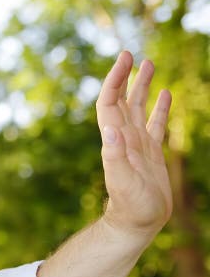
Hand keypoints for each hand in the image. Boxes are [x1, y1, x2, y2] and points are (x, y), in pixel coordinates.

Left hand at [96, 51, 171, 237]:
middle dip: (125, 76)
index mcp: (114, 139)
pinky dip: (159, 107)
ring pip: (139, 107)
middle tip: (130, 53)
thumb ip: (115, 156)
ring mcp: (137, 144)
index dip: (115, 79)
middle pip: (122, 99)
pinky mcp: (151, 153)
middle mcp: (123, 137)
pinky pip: (156, 124)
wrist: (137, 223)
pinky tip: (165, 93)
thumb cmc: (130, 206)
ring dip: (142, 86)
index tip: (124, 58)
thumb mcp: (123, 181)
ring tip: (149, 63)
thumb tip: (111, 129)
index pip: (110, 101)